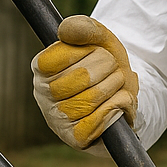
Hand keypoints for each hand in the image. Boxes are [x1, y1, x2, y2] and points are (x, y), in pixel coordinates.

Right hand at [32, 15, 138, 149]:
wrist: (124, 92)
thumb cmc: (106, 63)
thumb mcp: (98, 38)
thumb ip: (83, 28)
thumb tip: (64, 31)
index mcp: (42, 67)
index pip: (64, 55)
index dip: (91, 51)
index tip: (97, 51)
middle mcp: (42, 94)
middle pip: (83, 76)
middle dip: (109, 68)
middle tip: (113, 69)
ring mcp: (56, 119)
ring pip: (92, 99)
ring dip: (117, 87)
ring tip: (117, 85)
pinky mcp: (74, 138)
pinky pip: (98, 121)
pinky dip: (117, 107)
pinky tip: (119, 103)